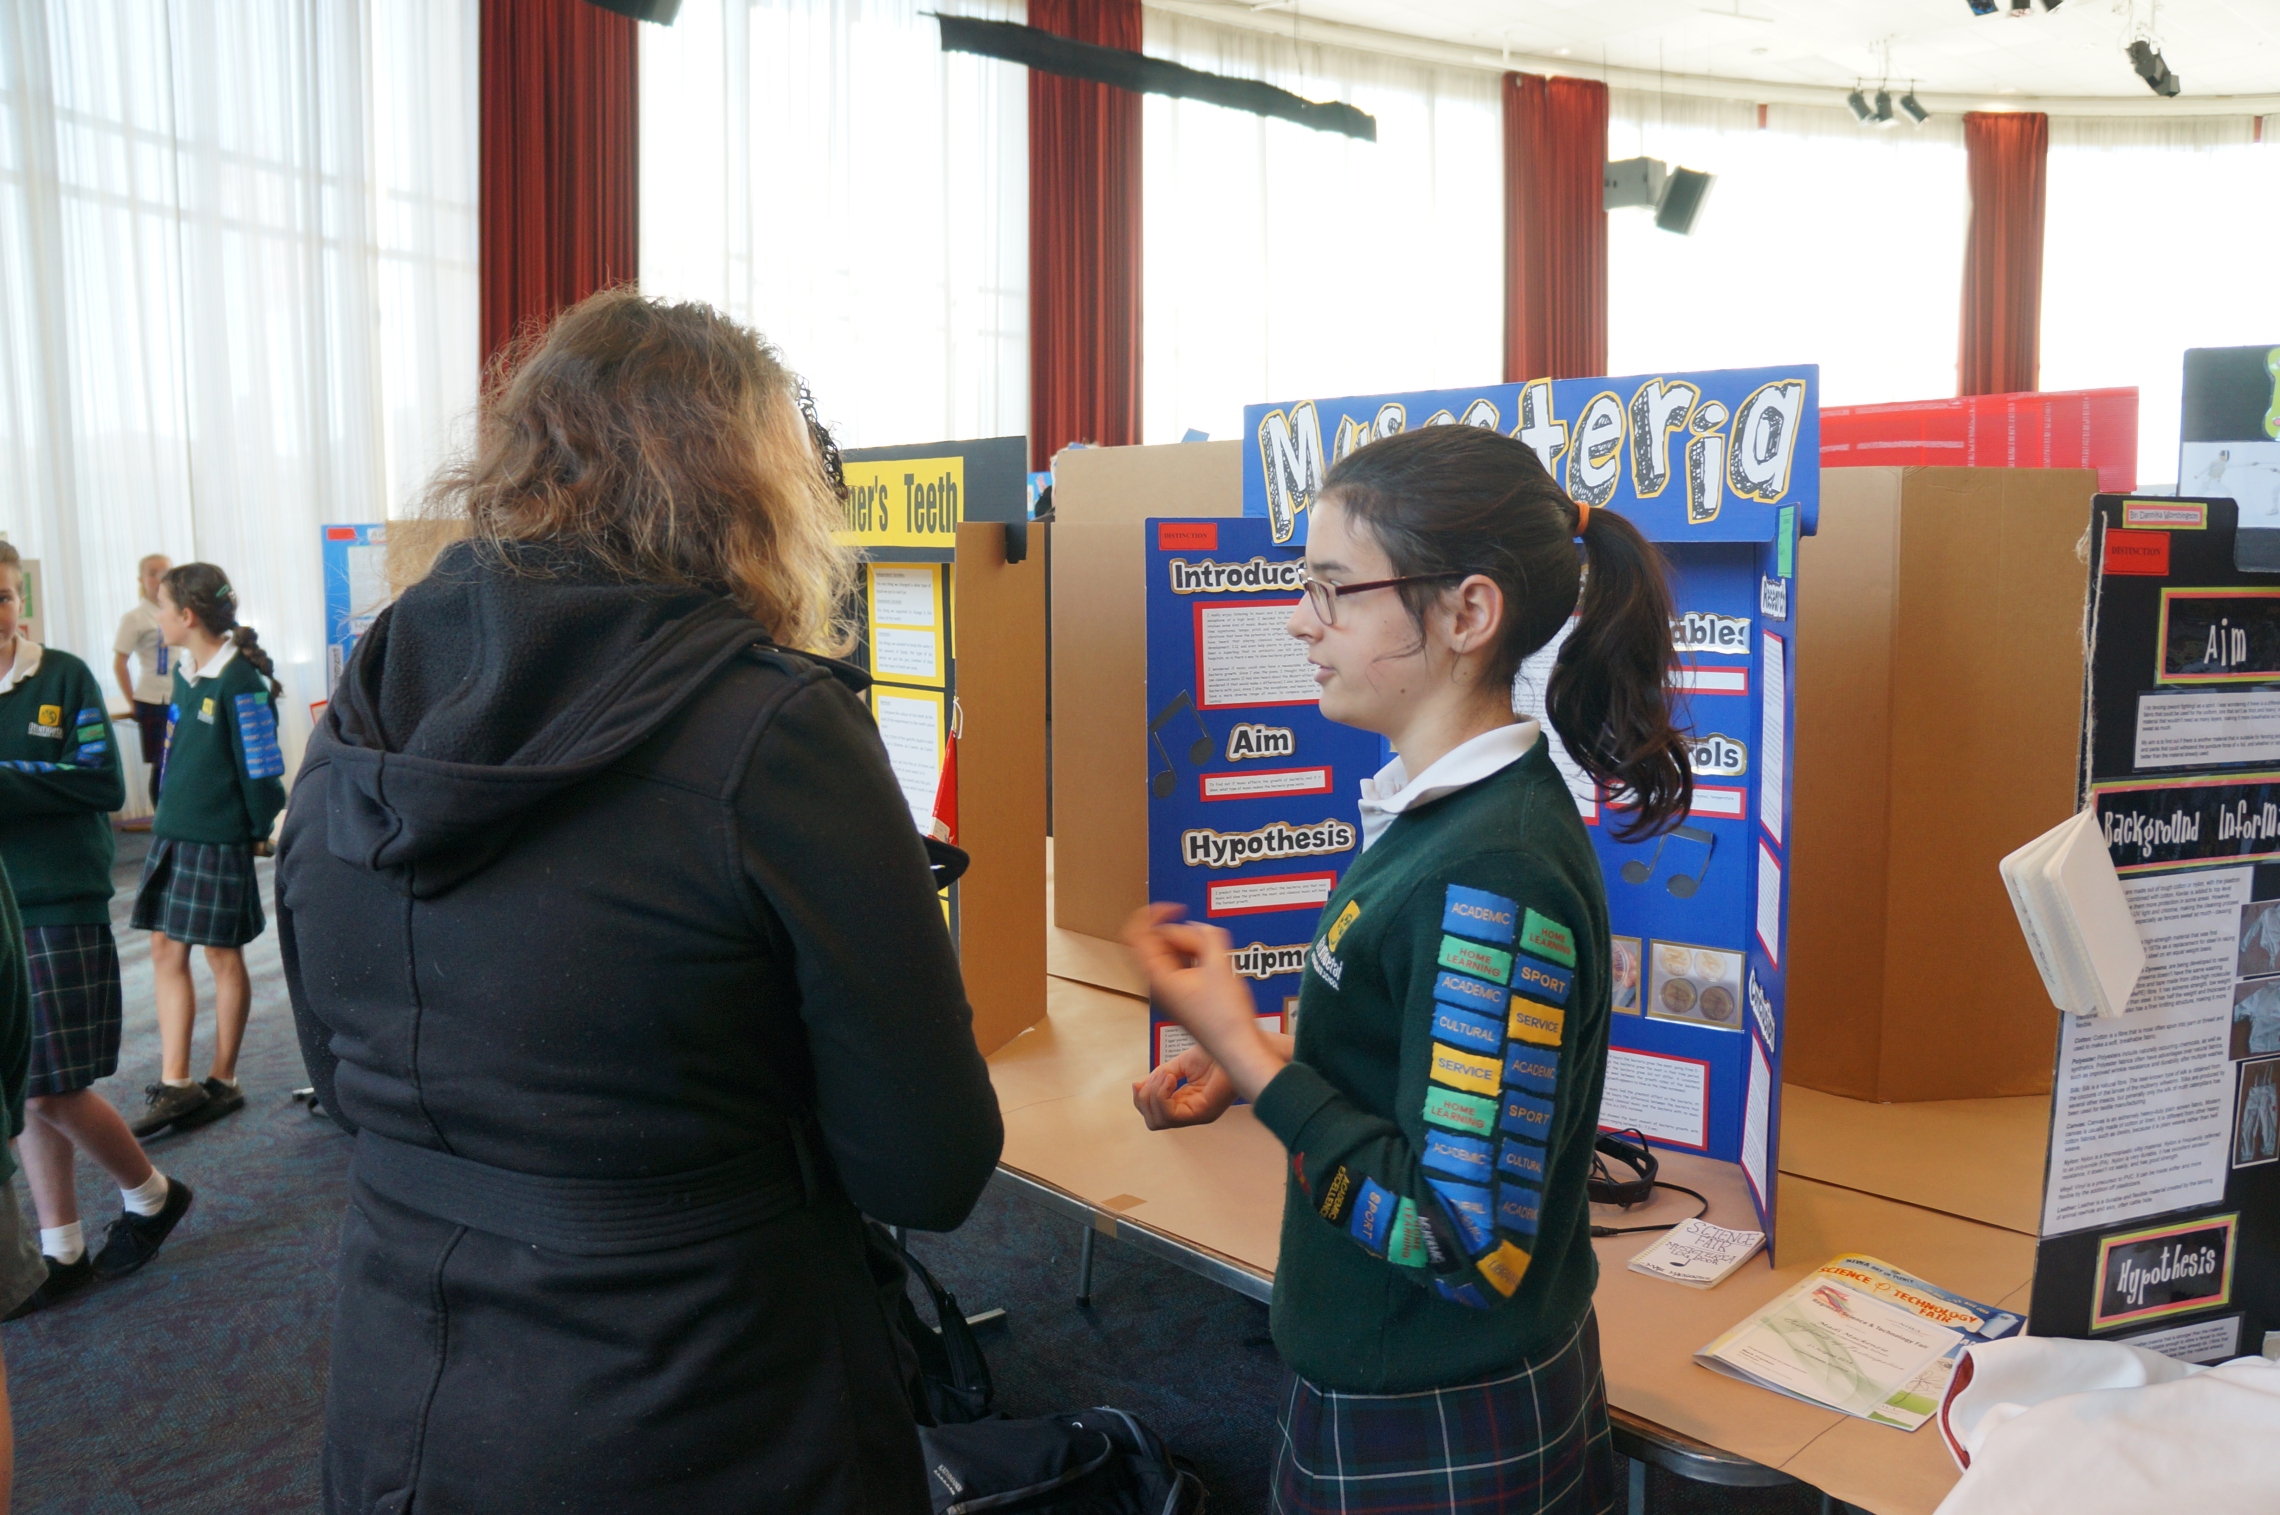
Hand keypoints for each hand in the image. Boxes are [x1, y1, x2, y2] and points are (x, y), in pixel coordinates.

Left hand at [1123, 904, 1288, 1101]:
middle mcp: (1157, 986)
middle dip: (1182, 934)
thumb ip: (1206, 935)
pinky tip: (1217, 969)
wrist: (1237, 1049)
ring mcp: (1169, 993)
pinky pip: (1182, 968)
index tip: (1174, 908)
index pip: (1136, 934)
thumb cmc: (1226, 1018)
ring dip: (1193, 948)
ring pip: (1172, 955)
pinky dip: (1197, 960)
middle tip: (1206, 942)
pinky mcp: (1182, 998)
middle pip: (1157, 943)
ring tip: (1215, 958)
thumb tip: (1195, 927)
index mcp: (1156, 977)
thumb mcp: (1219, 965)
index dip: (1152, 914)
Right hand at [1132, 1046, 1236, 1128]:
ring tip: (1165, 1076)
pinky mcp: (1202, 1113)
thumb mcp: (1179, 1065)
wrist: (1237, 1048)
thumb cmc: (1216, 1055)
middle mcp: (1191, 1113)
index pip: (1154, 1114)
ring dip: (1153, 1096)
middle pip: (1154, 1122)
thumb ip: (1159, 1078)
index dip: (1142, 1099)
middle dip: (1145, 1100)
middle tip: (1155, 1078)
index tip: (1142, 1081)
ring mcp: (1197, 1116)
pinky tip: (1170, 1078)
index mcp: (1186, 1103)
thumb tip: (1139, 1087)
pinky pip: (1171, 1116)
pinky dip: (1162, 1096)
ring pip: (1159, 1121)